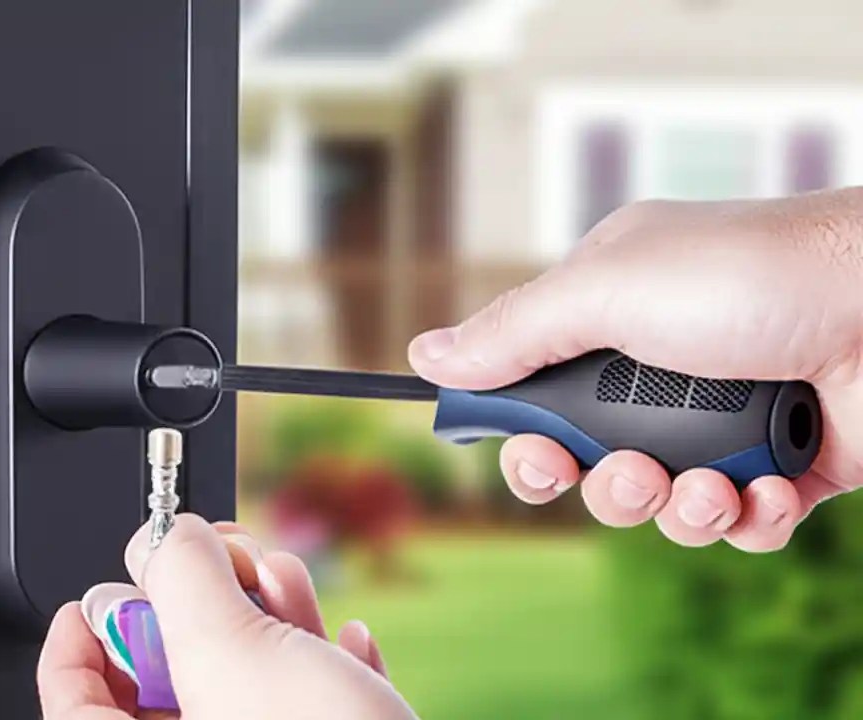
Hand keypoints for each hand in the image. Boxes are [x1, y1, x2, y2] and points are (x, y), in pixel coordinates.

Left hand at [37, 514, 414, 718]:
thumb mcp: (235, 649)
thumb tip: (167, 540)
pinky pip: (300, 708)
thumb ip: (185, 578)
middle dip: (206, 603)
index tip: (100, 593)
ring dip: (274, 620)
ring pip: (241, 684)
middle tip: (231, 568)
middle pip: (166, 676)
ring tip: (296, 598)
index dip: (77, 637)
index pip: (71, 701)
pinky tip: (347, 646)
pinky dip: (319, 667)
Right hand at [409, 190, 862, 551]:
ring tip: (709, 486)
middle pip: (593, 465)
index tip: (533, 457)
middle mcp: (662, 371)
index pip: (537, 392)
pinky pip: (736, 525)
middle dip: (605, 487)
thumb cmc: (751, 275)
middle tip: (631, 472)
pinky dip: (746, 520)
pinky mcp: (784, 467)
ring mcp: (724, 420)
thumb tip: (424, 355)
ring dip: (677, 510)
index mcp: (610, 316)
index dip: (526, 439)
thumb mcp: (606, 289)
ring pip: (661, 506)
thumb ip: (512, 334)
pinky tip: (766, 491)